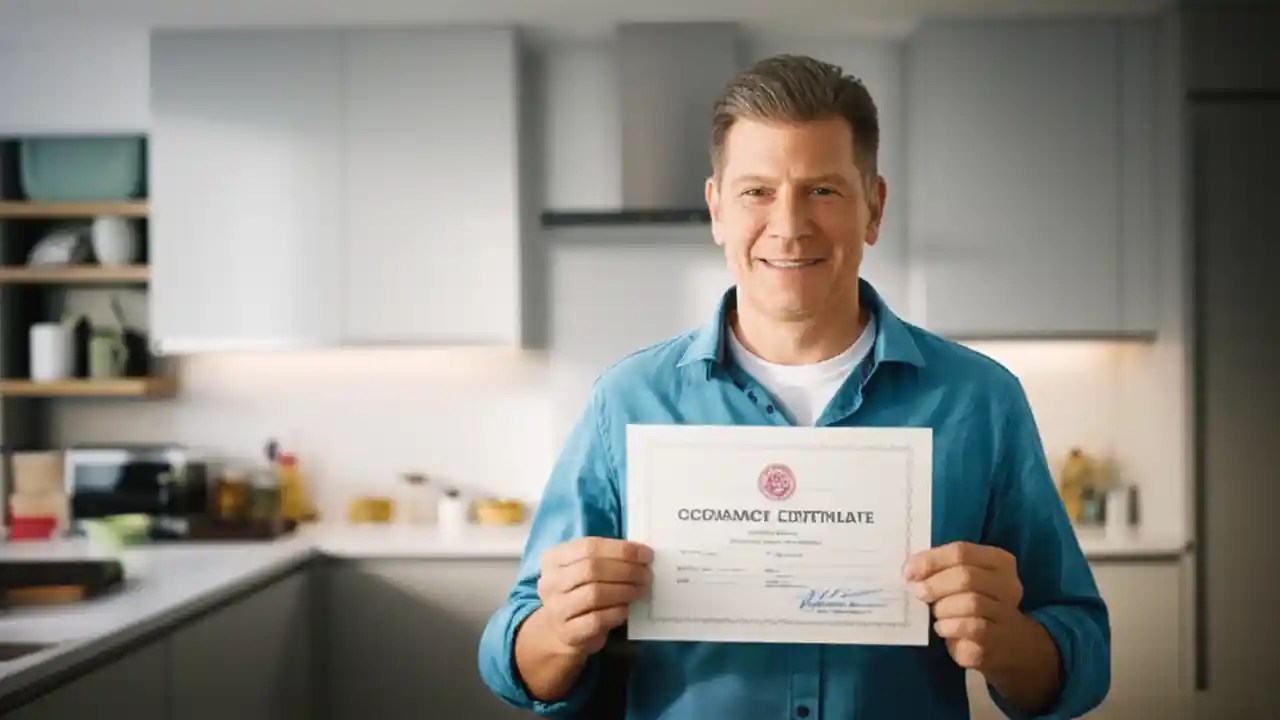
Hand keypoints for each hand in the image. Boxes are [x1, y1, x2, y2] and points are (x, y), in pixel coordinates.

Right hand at [536, 537, 652, 656]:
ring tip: (641, 590)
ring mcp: (557, 609)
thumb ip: (605, 558)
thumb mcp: (582, 569)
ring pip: (595, 594)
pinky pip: (597, 619)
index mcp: (553, 558)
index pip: (589, 547)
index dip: (622, 550)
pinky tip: (627, 608)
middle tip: (647, 574)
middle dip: (627, 570)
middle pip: (592, 569)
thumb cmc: (578, 592)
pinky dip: (617, 612)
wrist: (559, 631)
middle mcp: (551, 582)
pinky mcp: (568, 632)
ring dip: (625, 590)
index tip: (646, 554)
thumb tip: (641, 554)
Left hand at [903, 541, 1039, 674]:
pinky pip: (971, 628)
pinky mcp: (998, 640)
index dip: (931, 560)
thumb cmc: (974, 602)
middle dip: (936, 585)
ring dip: (943, 608)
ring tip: (935, 613)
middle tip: (919, 593)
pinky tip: (942, 628)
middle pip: (967, 576)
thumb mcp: (961, 578)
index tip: (909, 572)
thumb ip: (939, 568)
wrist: (1005, 643)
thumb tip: (910, 569)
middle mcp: (1008, 585)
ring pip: (971, 603)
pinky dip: (949, 626)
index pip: (961, 552)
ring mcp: (1006, 614)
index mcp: (999, 561)